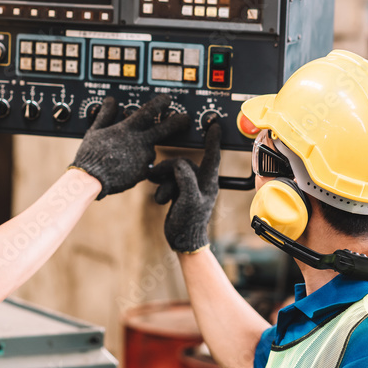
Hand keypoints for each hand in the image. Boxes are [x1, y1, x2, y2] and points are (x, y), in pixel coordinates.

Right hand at [69, 94, 188, 199]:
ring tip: (128, 153)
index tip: (167, 99)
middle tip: (186, 118)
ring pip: (153, 147)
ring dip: (147, 147)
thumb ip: (105, 114)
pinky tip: (127, 164)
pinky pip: (146, 163)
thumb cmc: (91, 154)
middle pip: (167, 128)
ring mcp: (144, 157)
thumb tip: (110, 100)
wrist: (92, 179)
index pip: (150, 110)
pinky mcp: (144, 171)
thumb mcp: (95, 130)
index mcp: (128, 129)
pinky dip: (140, 161)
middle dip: (178, 122)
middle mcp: (140, 141)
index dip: (161, 103)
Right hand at [148, 123, 221, 252]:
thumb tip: (179, 163)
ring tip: (159, 195)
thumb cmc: (189, 223)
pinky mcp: (180, 192)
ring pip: (173, 172)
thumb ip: (185, 178)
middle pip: (183, 163)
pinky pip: (169, 181)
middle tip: (153, 175)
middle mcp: (201, 182)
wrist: (181, 242)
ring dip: (163, 181)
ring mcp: (190, 187)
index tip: (213, 125)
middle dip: (167, 168)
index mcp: (208, 182)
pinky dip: (162, 187)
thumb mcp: (189, 199)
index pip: (212, 156)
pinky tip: (161, 199)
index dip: (212, 140)